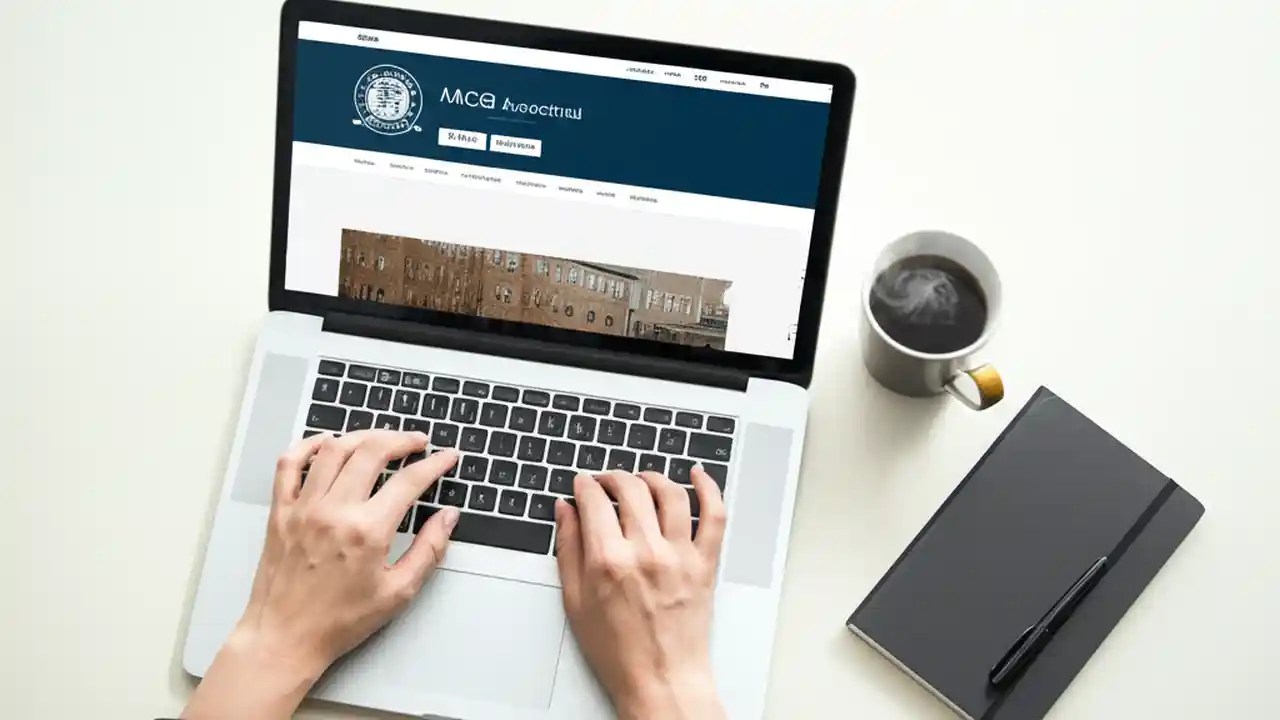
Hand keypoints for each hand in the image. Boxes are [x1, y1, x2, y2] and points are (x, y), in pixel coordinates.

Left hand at [183, 431, 459, 719]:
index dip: (434, 464)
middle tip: (417, 442)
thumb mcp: (398, 592)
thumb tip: (448, 517)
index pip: (409, 481)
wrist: (284, 638)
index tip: (446, 458)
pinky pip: (289, 463)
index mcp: (366, 532)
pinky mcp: (280, 511)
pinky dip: (308, 445)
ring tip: (380, 439)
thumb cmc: (338, 622)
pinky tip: (327, 443)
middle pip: (372, 451)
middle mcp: (334, 511)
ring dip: (363, 436)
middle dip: (402, 440)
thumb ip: (429, 550)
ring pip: (334, 448)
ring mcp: (303, 508)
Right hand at [554, 466, 727, 719]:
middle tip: (607, 481)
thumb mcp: (575, 602)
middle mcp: (645, 552)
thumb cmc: (617, 651)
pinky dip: (709, 489)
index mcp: (608, 561)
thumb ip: (568, 549)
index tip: (582, 483)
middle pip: (630, 489)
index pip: (594, 501)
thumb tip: (565, 510)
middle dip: (613, 477)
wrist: (661, 681)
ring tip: (642, 478)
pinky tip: (698, 476)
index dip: (585, 485)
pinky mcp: (705, 564)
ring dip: (652, 477)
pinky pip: (714, 516)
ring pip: (670, 493)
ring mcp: (679, 556)